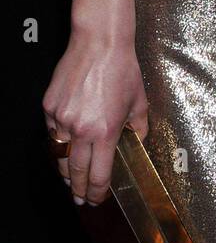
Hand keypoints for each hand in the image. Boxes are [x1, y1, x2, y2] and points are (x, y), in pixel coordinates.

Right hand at [42, 34, 147, 206]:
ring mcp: (62, 119)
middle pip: (75, 172)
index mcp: (106, 132)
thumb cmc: (122, 69)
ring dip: (65, 171)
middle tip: (80, 199)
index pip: (99, 175)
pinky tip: (65, 145)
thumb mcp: (140, 102)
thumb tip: (137, 143)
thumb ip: (139, 128)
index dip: (98, 192)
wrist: (100, 42)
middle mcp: (82, 129)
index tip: (97, 199)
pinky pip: (52, 132)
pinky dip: (58, 141)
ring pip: (59, 155)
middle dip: (78, 190)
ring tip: (70, 180)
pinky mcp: (49, 107)